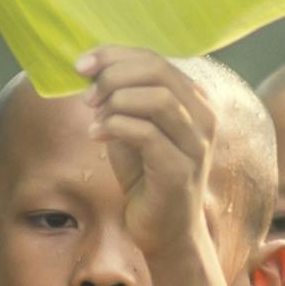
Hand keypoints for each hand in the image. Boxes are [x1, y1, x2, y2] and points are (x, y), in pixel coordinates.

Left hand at [81, 46, 229, 285]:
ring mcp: (196, 145)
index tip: (81, 64)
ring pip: (157, 99)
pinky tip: (97, 136)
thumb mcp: (132, 128)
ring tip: (94, 117)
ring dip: (115, 102)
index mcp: (194, 100)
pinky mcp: (181, 171)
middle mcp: (203, 117)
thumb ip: (121, 98)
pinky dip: (115, 128)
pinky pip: (148, 135)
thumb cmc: (146, 176)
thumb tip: (90, 68)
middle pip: (158, 71)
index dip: (114, 54)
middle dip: (113, 75)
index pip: (155, 58)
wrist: (164, 231)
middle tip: (87, 96)